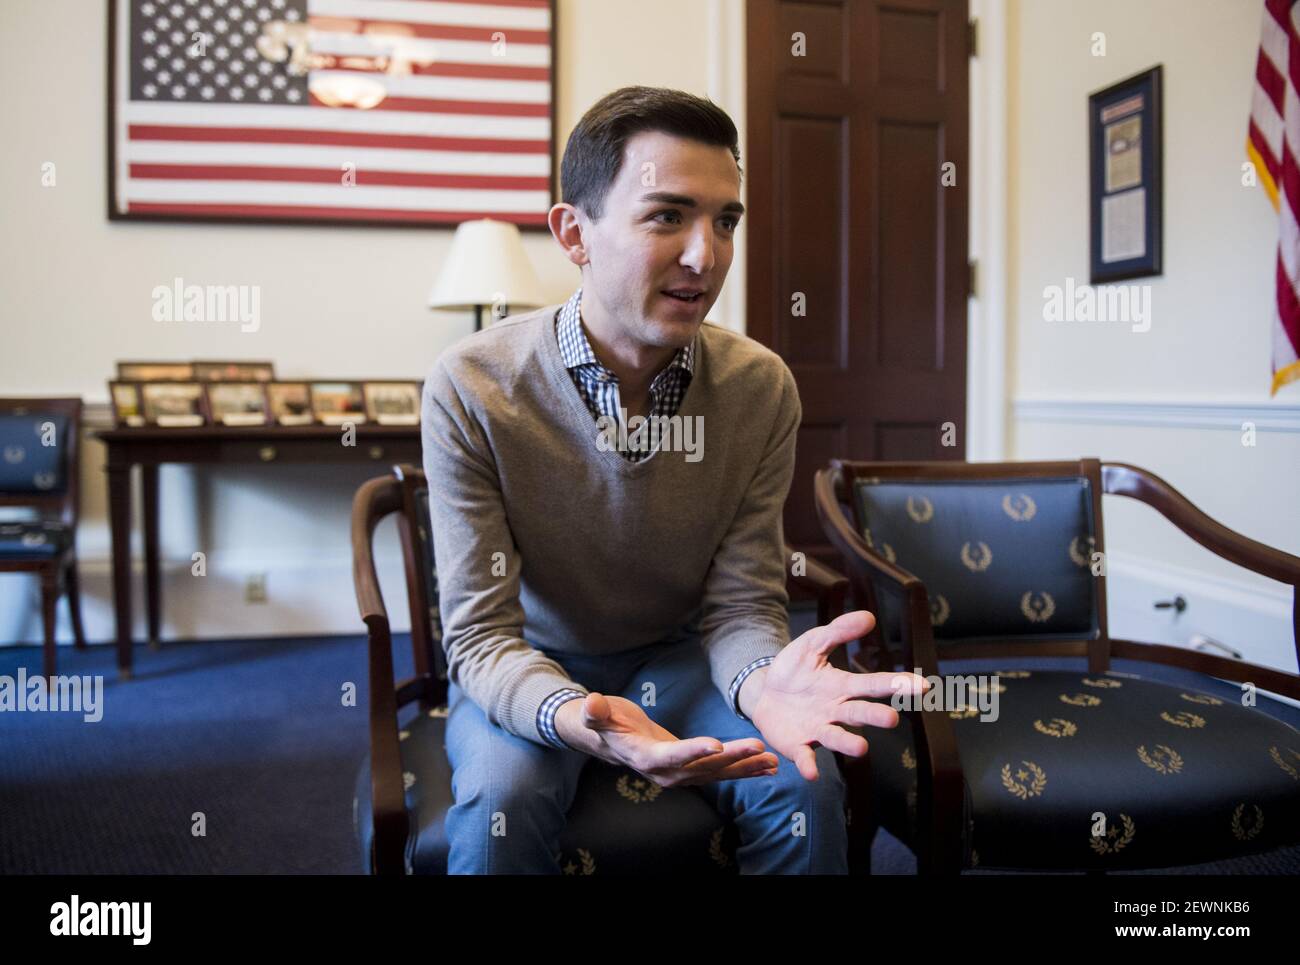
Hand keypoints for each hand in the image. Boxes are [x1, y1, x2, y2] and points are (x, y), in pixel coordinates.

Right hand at [554, 692, 778, 786]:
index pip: (671, 755)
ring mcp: (679, 775)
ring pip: (716, 773)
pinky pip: (719, 774)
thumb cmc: (605, 722)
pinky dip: (744, 771)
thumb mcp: (597, 714)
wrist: (611, 740)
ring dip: (745, 768)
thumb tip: (589, 702)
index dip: (694, 751)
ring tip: (773, 762)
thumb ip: (595, 712)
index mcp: (644, 757)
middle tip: (761, 748)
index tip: (717, 744)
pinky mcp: (690, 771)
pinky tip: (767, 768)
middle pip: (703, 767)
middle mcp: (664, 773)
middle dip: (734, 759)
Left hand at [750, 610, 928, 780]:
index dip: (898, 685)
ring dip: (848, 744)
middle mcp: (836, 711)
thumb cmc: (795, 669)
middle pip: (859, 714)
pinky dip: (808, 764)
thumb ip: (838, 631)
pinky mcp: (797, 745)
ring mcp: (818, 729)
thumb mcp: (813, 644)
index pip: (874, 685)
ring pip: (837, 738)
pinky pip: (805, 756)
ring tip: (861, 748)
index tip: (923, 686)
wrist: (764, 692)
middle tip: (891, 719)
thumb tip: (868, 616)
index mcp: (843, 686)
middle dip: (875, 717)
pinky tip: (811, 772)